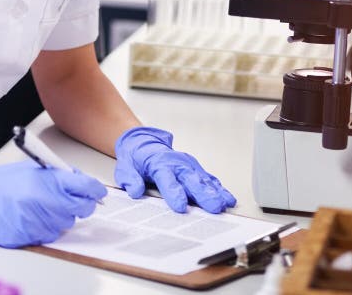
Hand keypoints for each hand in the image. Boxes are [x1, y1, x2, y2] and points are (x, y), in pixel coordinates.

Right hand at [0, 161, 106, 246]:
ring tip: (43, 205)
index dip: (94, 189)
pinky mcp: (26, 239)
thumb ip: (56, 175)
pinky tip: (33, 216)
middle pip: (80, 209)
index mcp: (44, 183)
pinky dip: (47, 227)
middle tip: (72, 197)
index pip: (83, 187)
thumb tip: (78, 181)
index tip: (98, 191)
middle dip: (80, 203)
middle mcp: (41, 204)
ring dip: (62, 215)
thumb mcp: (29, 170)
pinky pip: (49, 235)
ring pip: (66, 224)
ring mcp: (34, 224)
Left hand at [114, 126, 235, 213]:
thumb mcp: (125, 167)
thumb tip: (134, 190)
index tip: (181, 207)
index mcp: (159, 164)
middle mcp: (176, 164)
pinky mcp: (194, 169)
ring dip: (214, 192)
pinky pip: (208, 179)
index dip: (174, 193)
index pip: (167, 179)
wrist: (142, 143)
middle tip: (213, 207)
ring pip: (203, 180)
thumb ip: (130, 179)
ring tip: (224, 204)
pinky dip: (218, 188)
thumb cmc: (135, 157)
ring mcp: (187, 165)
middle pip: (191, 180)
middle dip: (203, 194)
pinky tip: (227, 198)